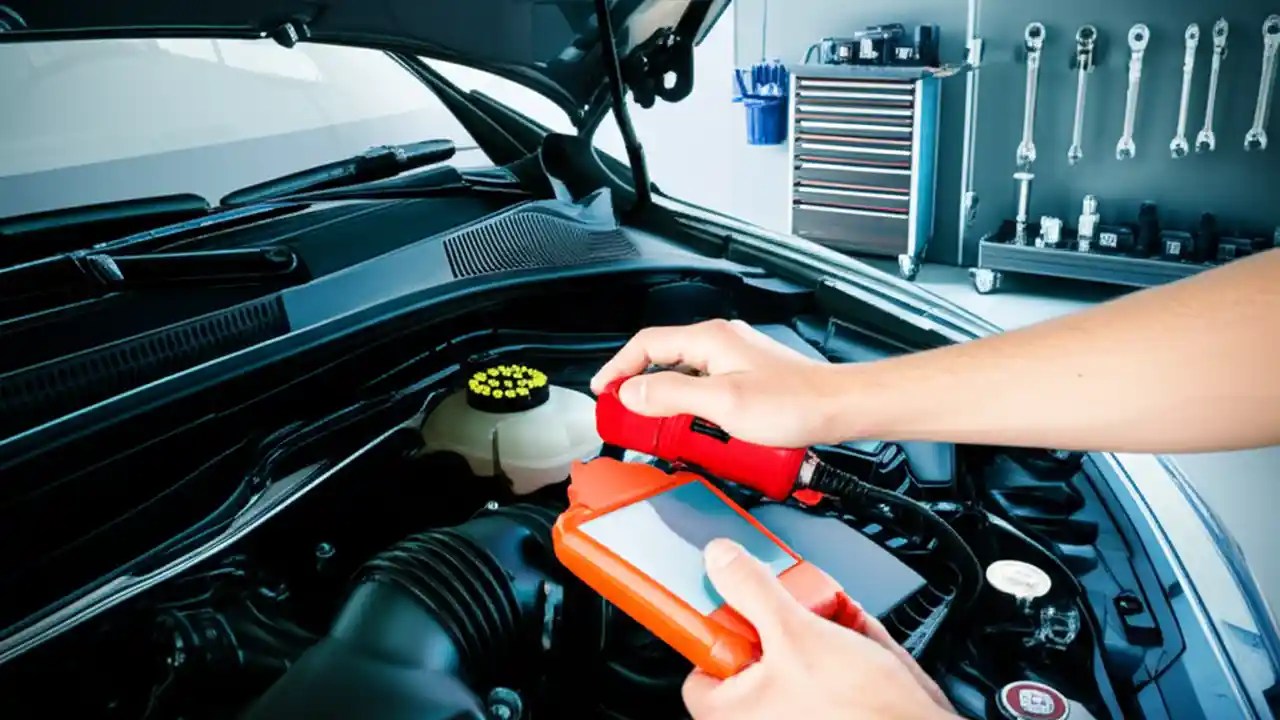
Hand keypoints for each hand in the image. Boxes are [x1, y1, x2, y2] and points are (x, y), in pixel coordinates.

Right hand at [590, 320, 846, 446]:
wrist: (837, 408)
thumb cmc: (794, 402)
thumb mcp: (722, 402)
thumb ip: (672, 395)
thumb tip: (632, 393)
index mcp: (710, 339)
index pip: (646, 344)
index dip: (618, 368)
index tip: (604, 391)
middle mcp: (720, 343)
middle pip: (663, 362)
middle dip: (640, 391)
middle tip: (626, 418)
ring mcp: (734, 360)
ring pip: (683, 378)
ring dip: (667, 404)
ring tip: (659, 430)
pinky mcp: (746, 379)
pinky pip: (704, 390)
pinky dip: (690, 409)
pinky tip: (695, 431)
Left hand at [683, 539, 957, 719]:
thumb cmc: (865, 714)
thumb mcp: (798, 635)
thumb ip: (753, 591)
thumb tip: (720, 560)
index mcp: (729, 714)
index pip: (701, 656)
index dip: (719, 622)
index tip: (732, 594)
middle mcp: (758, 719)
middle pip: (753, 647)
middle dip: (784, 619)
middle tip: (799, 606)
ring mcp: (796, 715)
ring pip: (795, 654)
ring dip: (819, 629)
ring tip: (838, 624)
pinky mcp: (831, 711)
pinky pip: (826, 669)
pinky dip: (842, 648)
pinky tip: (858, 640)